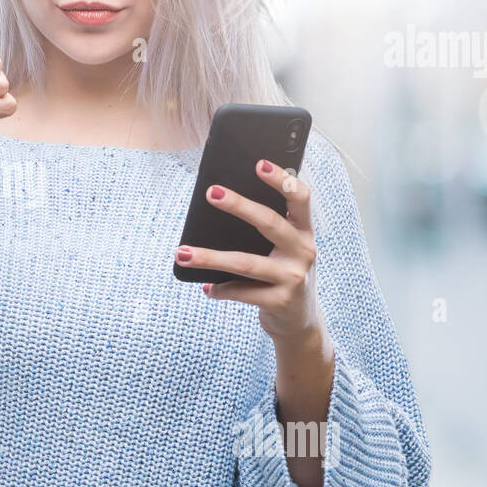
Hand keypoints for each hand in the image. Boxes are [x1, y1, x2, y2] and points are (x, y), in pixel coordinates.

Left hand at [173, 159, 321, 341]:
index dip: (281, 179)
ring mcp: (294, 277)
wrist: (299, 322)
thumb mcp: (283, 250)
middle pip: (269, 222)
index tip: (258, 163)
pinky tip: (207, 288)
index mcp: (303, 231)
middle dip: (239, 206)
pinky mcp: (280, 301)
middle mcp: (304, 251)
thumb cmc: (282, 274)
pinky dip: (220, 289)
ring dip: (210, 257)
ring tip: (182, 252)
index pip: (299, 198)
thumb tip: (219, 201)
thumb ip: (265, 229)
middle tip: (211, 192)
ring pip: (246, 263)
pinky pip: (241, 292)